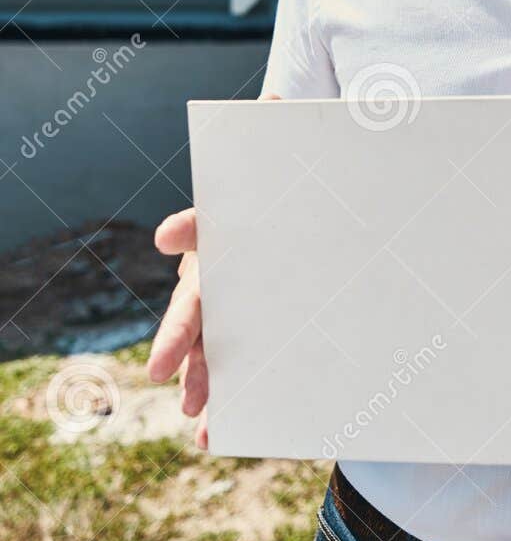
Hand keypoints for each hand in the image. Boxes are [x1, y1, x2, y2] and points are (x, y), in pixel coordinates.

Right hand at [147, 93, 279, 447]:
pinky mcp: (252, 346)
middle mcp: (219, 277)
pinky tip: (219, 438)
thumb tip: (275, 102)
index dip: (190, 228)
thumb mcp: (299, 175)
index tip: (173, 235)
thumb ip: (284, 141)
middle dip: (180, 338)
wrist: (320, 232)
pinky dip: (228, 409)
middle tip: (161, 369)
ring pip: (208, 351)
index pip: (204, 225)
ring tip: (194, 412)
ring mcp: (230, 315)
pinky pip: (238, 380)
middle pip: (195, 305)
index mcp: (228, 233)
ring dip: (200, 382)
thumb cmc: (299, 201)